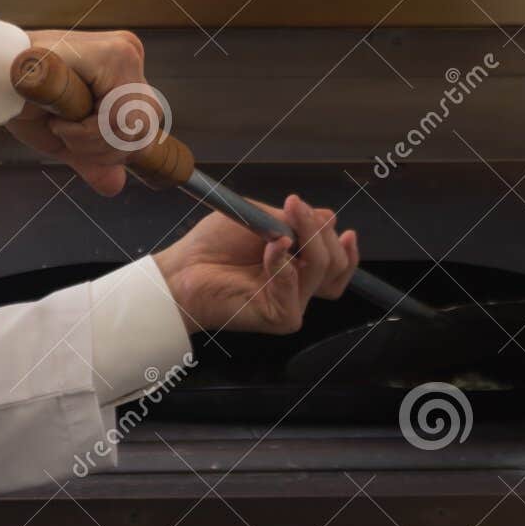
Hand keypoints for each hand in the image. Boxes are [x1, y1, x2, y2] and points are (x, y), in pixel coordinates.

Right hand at [5, 29, 149, 195]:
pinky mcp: (115, 54)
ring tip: (60, 124)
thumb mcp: (63, 139)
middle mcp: (129, 57)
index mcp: (123, 73)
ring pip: (135, 126)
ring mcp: (126, 53)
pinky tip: (60, 117)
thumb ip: (92, 160)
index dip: (110, 151)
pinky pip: (119, 117)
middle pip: (145, 129)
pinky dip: (87, 132)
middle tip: (66, 135)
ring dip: (91, 141)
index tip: (71, 139)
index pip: (144, 128)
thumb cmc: (19, 100)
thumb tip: (116, 185)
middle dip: (104, 150)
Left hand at [152, 194, 359, 333]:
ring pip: (324, 272)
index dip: (341, 241)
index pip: (338, 260)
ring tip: (279, 228)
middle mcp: (298, 285)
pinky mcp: (280, 317)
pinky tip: (270, 252)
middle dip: (321, 230)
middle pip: (335, 263)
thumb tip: (329, 219)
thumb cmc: (214, 245)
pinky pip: (297, 293)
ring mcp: (291, 302)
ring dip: (308, 240)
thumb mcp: (259, 219)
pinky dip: (285, 267)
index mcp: (298, 264)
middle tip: (295, 208)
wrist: (182, 269)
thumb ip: (294, 221)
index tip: (328, 218)